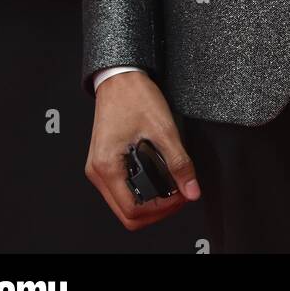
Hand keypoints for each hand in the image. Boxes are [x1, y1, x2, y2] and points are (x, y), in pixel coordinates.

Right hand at [85, 70, 200, 230]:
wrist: (120, 76)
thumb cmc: (133, 95)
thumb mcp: (163, 129)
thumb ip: (179, 162)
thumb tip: (191, 189)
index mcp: (107, 166)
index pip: (132, 211)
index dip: (161, 210)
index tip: (181, 196)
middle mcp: (98, 171)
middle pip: (127, 214)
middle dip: (157, 210)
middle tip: (179, 195)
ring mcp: (99, 168)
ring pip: (123, 204)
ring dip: (149, 203)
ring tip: (171, 187)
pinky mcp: (105, 162)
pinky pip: (121, 189)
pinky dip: (141, 191)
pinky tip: (157, 179)